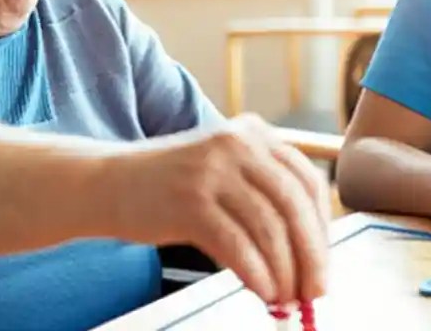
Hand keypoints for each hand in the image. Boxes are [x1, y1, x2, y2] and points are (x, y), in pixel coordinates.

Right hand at [106, 114, 329, 304]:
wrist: (108, 182)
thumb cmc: (171, 186)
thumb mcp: (223, 170)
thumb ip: (263, 195)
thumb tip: (308, 254)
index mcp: (253, 133)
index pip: (307, 182)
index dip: (321, 229)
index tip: (322, 263)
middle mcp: (237, 145)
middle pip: (294, 205)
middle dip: (311, 255)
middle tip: (315, 290)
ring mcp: (212, 172)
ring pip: (268, 228)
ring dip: (284, 271)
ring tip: (286, 298)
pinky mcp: (189, 202)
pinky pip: (237, 245)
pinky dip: (257, 274)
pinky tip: (263, 292)